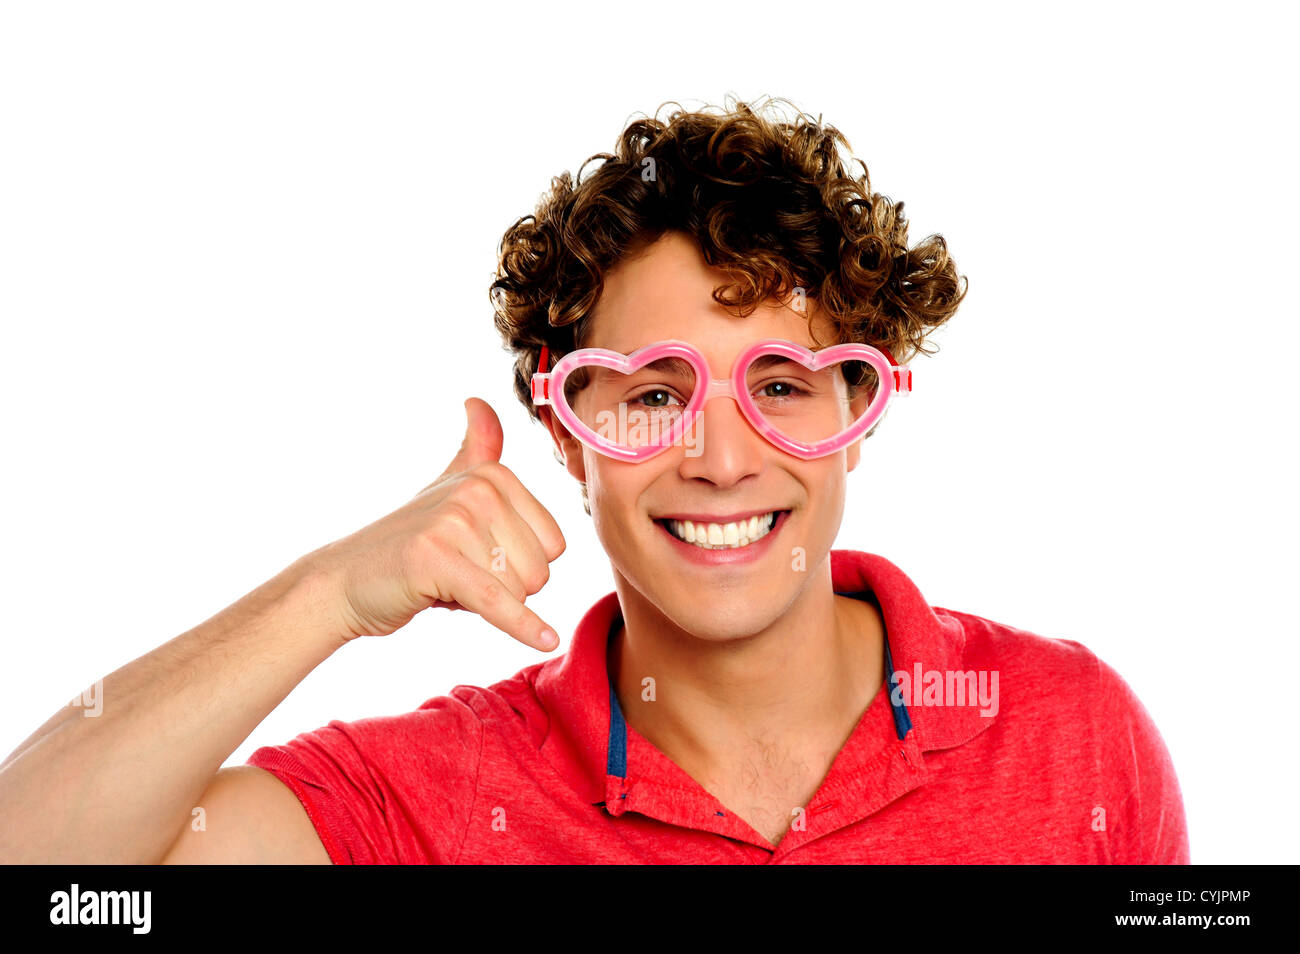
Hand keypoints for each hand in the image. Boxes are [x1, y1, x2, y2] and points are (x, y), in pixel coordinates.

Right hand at [307, 397, 566, 649]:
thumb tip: (479, 400)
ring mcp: (455, 521)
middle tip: (460, 576)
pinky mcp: (437, 560)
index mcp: (492, 475)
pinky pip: (496, 602)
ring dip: (487, 605)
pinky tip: (546, 642)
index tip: (480, 559)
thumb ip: (475, 449)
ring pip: (519, 590)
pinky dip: (522, 627)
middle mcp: (477, 489)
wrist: (344, 581)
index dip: (520, 566)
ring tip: (447, 584)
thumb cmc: (408, 543)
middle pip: (540, 570)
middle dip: (506, 588)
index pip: (554, 544)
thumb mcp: (446, 489)